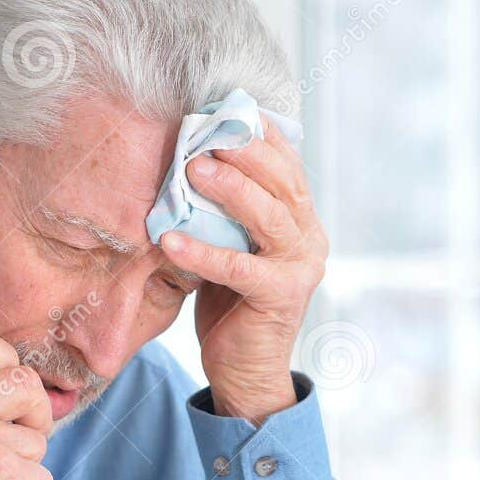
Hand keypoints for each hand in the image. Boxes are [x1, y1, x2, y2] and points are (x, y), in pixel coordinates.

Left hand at [160, 118, 327, 422]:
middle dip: (244, 152)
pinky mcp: (280, 297)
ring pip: (269, 216)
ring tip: (192, 170)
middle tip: (204, 132)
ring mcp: (300, 268)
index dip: (259, 136)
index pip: (286, 165)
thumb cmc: (231, 305)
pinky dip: (203, 252)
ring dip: (231, 189)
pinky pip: (239, 267)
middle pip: (282, 182)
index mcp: (300, 221)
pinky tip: (170, 238)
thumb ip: (223, 211)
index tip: (225, 108)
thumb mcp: (229, 246)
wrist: (246, 372)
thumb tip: (188, 161)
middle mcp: (309, 239)